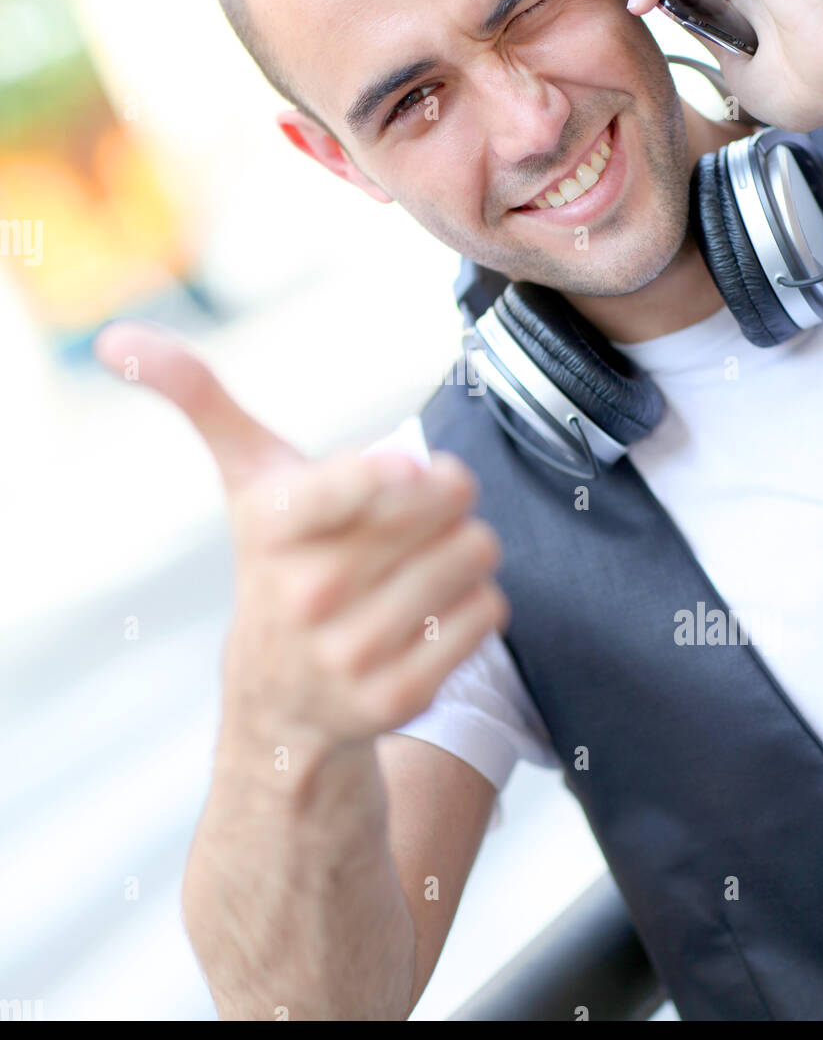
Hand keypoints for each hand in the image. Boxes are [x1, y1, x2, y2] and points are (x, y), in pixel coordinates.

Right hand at [94, 321, 508, 753]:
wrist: (280, 698)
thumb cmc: (280, 559)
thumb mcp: (246, 478)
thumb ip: (197, 397)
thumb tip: (116, 340)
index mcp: (273, 528)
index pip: (352, 483)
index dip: (391, 469)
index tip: (403, 466)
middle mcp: (308, 595)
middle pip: (444, 500)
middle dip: (446, 494)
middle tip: (413, 514)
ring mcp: (352, 652)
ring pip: (474, 553)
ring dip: (466, 545)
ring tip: (424, 560)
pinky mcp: (399, 696)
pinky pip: (489, 610)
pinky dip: (477, 600)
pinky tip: (433, 610)